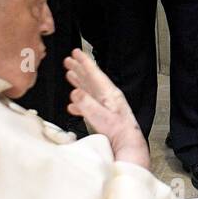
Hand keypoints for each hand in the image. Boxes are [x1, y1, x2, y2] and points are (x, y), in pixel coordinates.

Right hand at [64, 48, 148, 167]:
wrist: (128, 145)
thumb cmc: (120, 132)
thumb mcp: (101, 117)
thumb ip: (87, 105)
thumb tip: (74, 94)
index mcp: (109, 94)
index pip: (95, 74)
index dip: (85, 62)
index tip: (76, 52)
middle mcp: (107, 98)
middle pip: (91, 79)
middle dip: (80, 69)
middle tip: (69, 60)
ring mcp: (105, 106)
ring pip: (89, 90)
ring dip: (79, 82)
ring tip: (70, 75)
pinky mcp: (102, 116)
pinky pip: (88, 105)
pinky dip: (79, 104)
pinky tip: (73, 106)